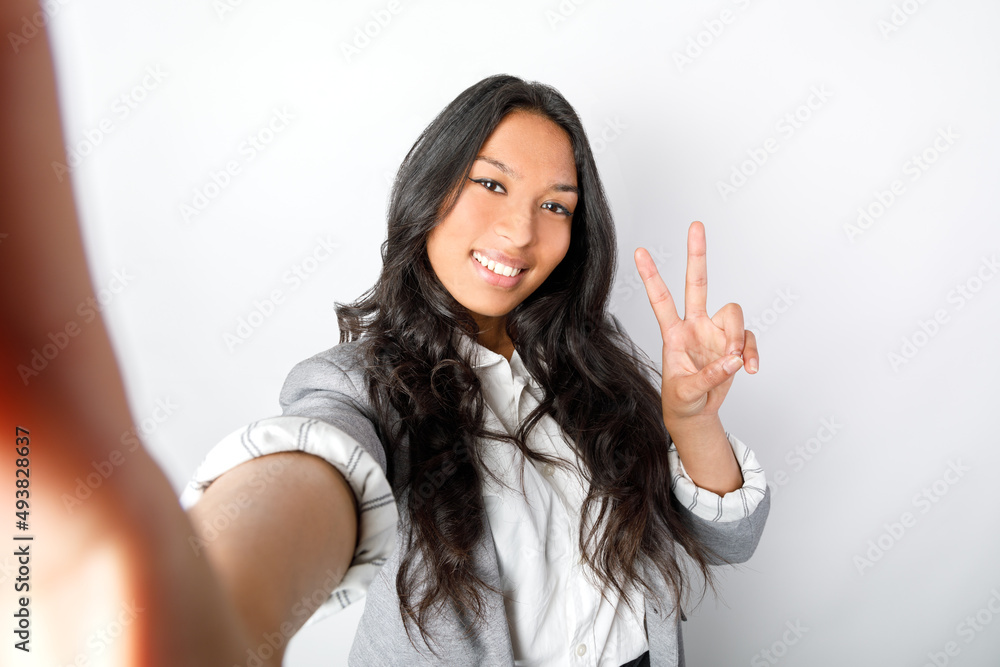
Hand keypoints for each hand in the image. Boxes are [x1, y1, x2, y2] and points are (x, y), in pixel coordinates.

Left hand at [635, 221, 757, 427]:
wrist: (695, 413)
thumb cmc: (681, 400)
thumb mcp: (686, 392)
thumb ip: (709, 376)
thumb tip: (733, 360)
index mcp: (673, 334)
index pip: (660, 300)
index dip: (651, 276)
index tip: (639, 251)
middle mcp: (694, 325)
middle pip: (697, 283)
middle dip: (697, 255)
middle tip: (696, 225)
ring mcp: (715, 332)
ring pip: (733, 313)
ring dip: (738, 337)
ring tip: (735, 362)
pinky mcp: (733, 343)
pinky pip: (748, 339)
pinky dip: (751, 353)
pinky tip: (749, 369)